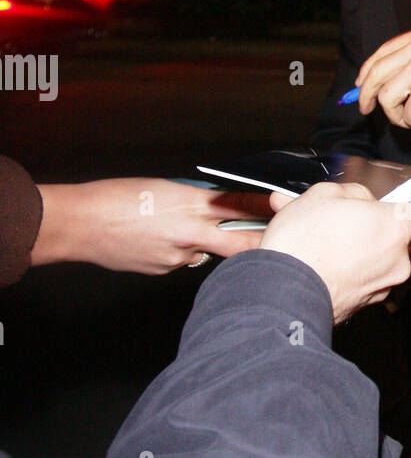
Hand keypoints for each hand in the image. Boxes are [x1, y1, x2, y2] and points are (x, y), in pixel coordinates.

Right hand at [32, 179, 270, 273]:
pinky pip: (185, 261)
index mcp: (191, 204)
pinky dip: (182, 252)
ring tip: (181, 231)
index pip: (240, 205)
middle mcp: (191, 233)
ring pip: (208, 251)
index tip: (283, 206)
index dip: (265, 207)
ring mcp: (179, 256)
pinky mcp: (166, 270)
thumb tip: (221, 204)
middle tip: (278, 238)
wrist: (82, 224)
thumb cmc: (116, 198)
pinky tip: (161, 242)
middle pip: (242, 241)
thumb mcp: (164, 187)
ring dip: (208, 244)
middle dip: (262, 241)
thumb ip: (197, 199)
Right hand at [260, 182, 410, 322]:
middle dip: (364, 224)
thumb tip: (355, 201)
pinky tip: (311, 259)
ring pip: (369, 254)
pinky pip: (355, 275)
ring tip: (310, 238)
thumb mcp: (324, 196)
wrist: (280, 292)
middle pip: (390, 234)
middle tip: (332, 217)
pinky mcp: (363, 304)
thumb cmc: (304, 244)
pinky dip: (337, 266)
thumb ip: (350, 194)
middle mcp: (396, 259)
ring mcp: (381, 285)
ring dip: (344, 245)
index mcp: (394, 226)